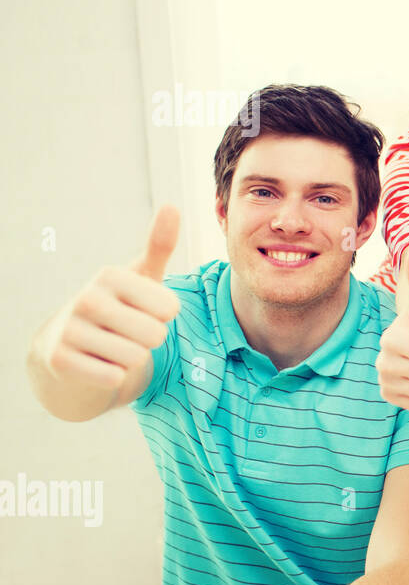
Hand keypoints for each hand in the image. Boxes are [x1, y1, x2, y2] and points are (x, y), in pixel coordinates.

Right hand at [37, 205, 180, 389]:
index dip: (164, 316)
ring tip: (113, 345)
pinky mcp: (60, 361)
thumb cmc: (118, 305)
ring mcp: (70, 330)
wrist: (67, 343)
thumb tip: (172, 205)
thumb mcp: (141, 276)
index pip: (170, 309)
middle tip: (128, 331)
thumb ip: (160, 245)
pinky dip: (114, 376)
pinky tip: (98, 362)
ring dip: (132, 358)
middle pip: (155, 335)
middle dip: (150, 339)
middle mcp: (87, 298)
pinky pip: (114, 378)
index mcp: (110, 276)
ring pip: (136, 359)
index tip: (144, 309)